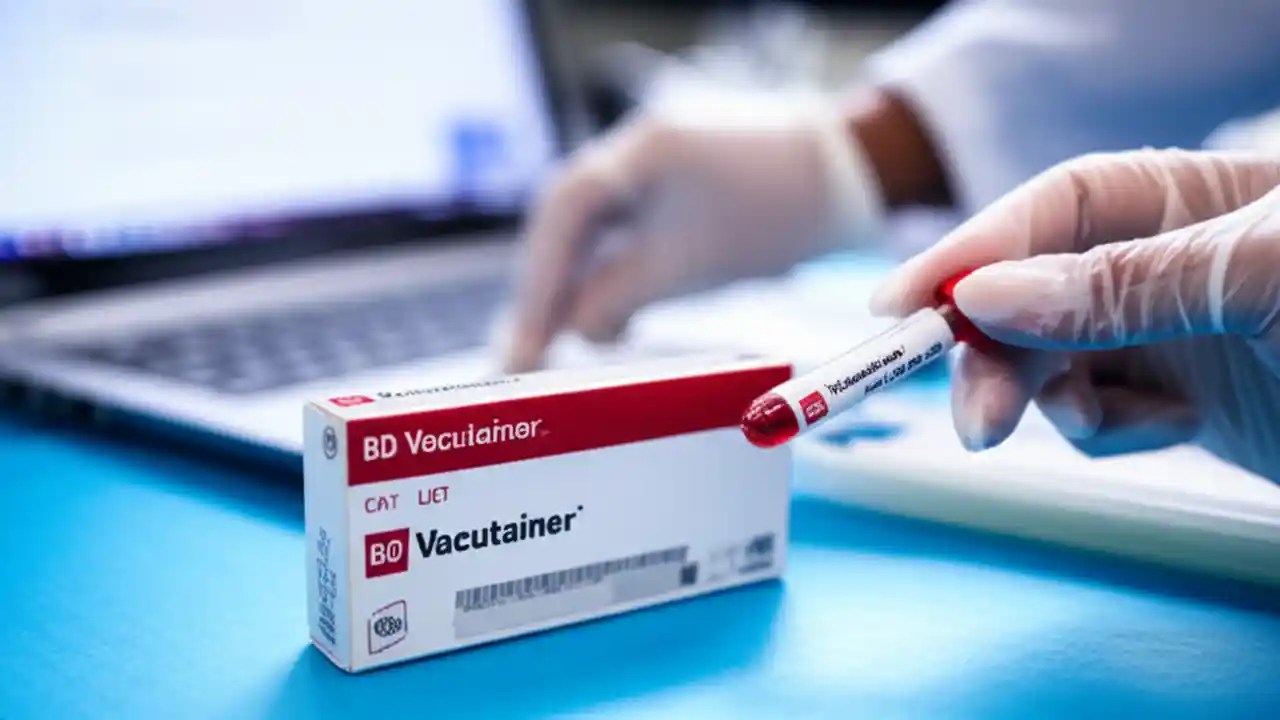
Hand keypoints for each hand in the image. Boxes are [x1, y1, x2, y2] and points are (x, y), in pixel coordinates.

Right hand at [502, 88, 888, 371]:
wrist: (844, 177)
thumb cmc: (775, 216)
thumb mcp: (690, 265)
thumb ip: (620, 294)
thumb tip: (572, 329)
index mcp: (642, 149)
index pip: (565, 211)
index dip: (538, 278)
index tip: (523, 339)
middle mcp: (633, 148)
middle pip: (566, 219)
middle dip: (544, 288)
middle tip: (521, 354)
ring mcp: (648, 163)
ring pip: (590, 229)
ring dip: (572, 285)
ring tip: (548, 346)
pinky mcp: (666, 184)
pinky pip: (619, 230)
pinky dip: (607, 274)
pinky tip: (600, 319)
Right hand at [870, 149, 1279, 479]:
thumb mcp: (1255, 275)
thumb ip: (1123, 284)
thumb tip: (981, 299)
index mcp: (1182, 196)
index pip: (1051, 209)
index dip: (968, 251)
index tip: (898, 304)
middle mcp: (1159, 260)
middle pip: (1031, 295)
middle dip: (992, 354)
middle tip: (978, 421)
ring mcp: (1164, 334)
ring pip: (1050, 363)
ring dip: (1049, 397)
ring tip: (1095, 420)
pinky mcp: (1174, 402)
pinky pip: (1098, 416)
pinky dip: (1115, 430)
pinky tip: (1179, 428)